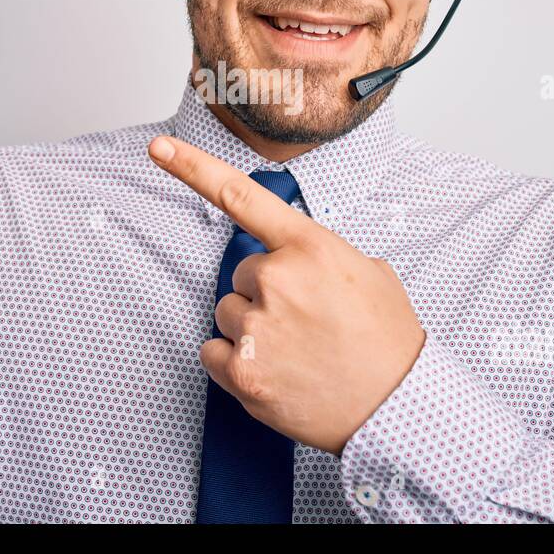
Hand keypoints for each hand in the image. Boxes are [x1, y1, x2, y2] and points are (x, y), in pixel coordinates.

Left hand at [147, 135, 425, 456]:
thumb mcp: (368, 273)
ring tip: (296, 350)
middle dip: (265, 294)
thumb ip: (322, 254)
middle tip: (305, 322)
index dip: (191, 166)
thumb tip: (300, 260)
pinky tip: (274, 371)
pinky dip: (234, 363)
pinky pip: (212, 352)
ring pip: (226, 312)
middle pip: (240, 274)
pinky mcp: (242, 371)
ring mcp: (257, 327)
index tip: (158, 147)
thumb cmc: (386, 342)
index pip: (240, 195)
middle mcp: (278, 279)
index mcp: (310, 247)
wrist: (396, 406)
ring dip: (250, 329)